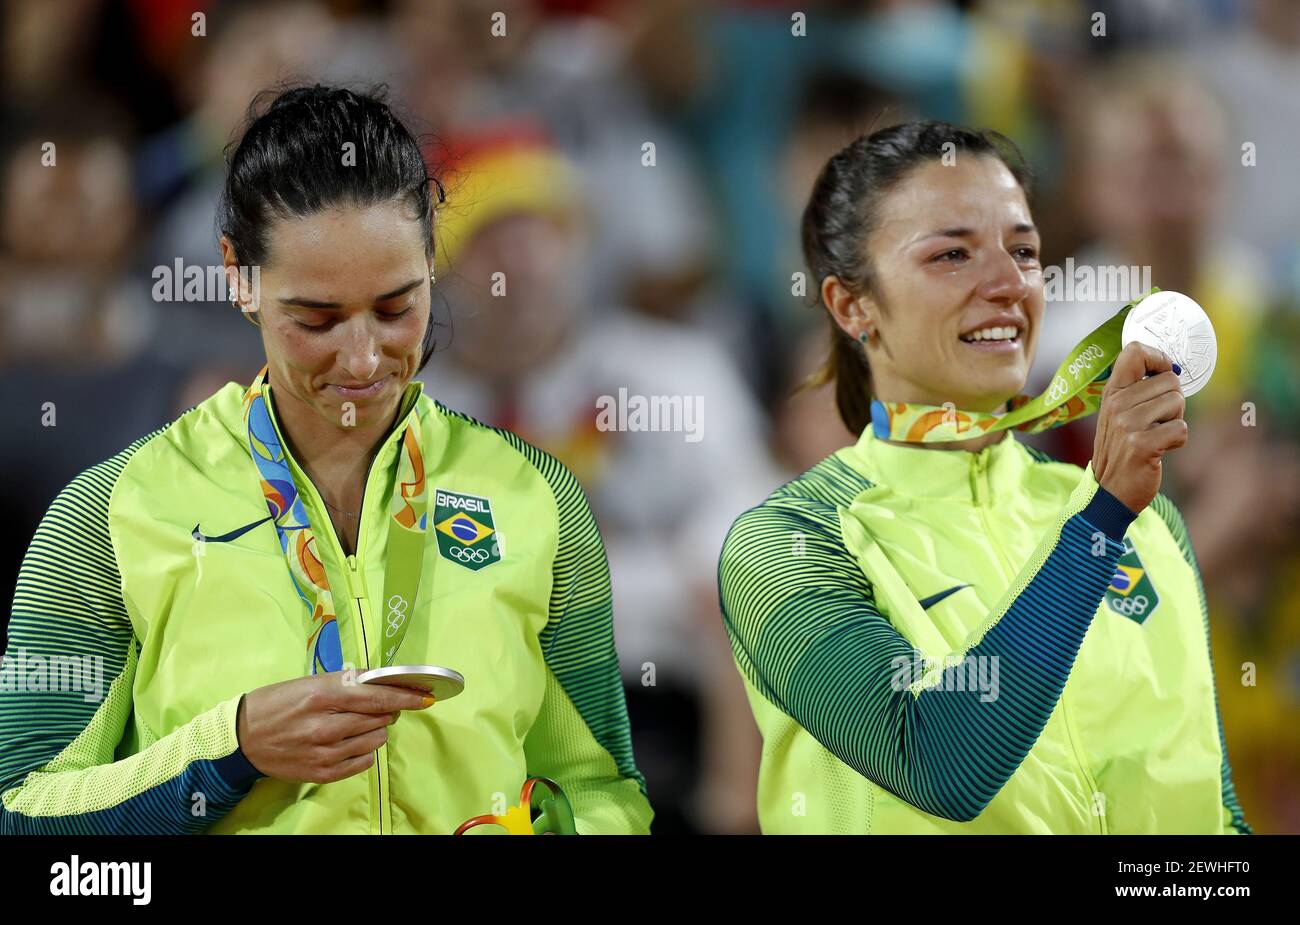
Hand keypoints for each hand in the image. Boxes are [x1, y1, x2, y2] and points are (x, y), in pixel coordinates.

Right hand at [236, 671, 433, 783]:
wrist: (243, 739)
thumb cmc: (277, 703)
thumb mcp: (309, 682)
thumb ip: (346, 683)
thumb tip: (381, 680)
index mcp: (322, 696)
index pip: (377, 696)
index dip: (407, 696)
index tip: (426, 695)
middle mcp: (326, 725)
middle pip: (381, 717)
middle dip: (388, 709)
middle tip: (379, 705)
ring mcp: (325, 752)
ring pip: (375, 739)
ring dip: (375, 729)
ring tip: (355, 723)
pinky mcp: (323, 773)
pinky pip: (364, 762)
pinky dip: (364, 749)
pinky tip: (350, 741)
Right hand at [1091, 342, 1187, 513]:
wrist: (1110, 490)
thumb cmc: (1122, 449)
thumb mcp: (1118, 413)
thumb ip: (1137, 389)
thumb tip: (1172, 368)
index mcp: (1112, 392)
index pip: (1135, 352)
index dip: (1159, 358)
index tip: (1162, 374)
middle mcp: (1116, 404)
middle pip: (1170, 380)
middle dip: (1173, 401)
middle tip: (1156, 421)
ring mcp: (1127, 424)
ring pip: (1177, 402)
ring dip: (1175, 421)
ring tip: (1156, 435)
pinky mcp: (1142, 445)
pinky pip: (1181, 428)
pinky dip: (1178, 440)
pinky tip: (1161, 449)